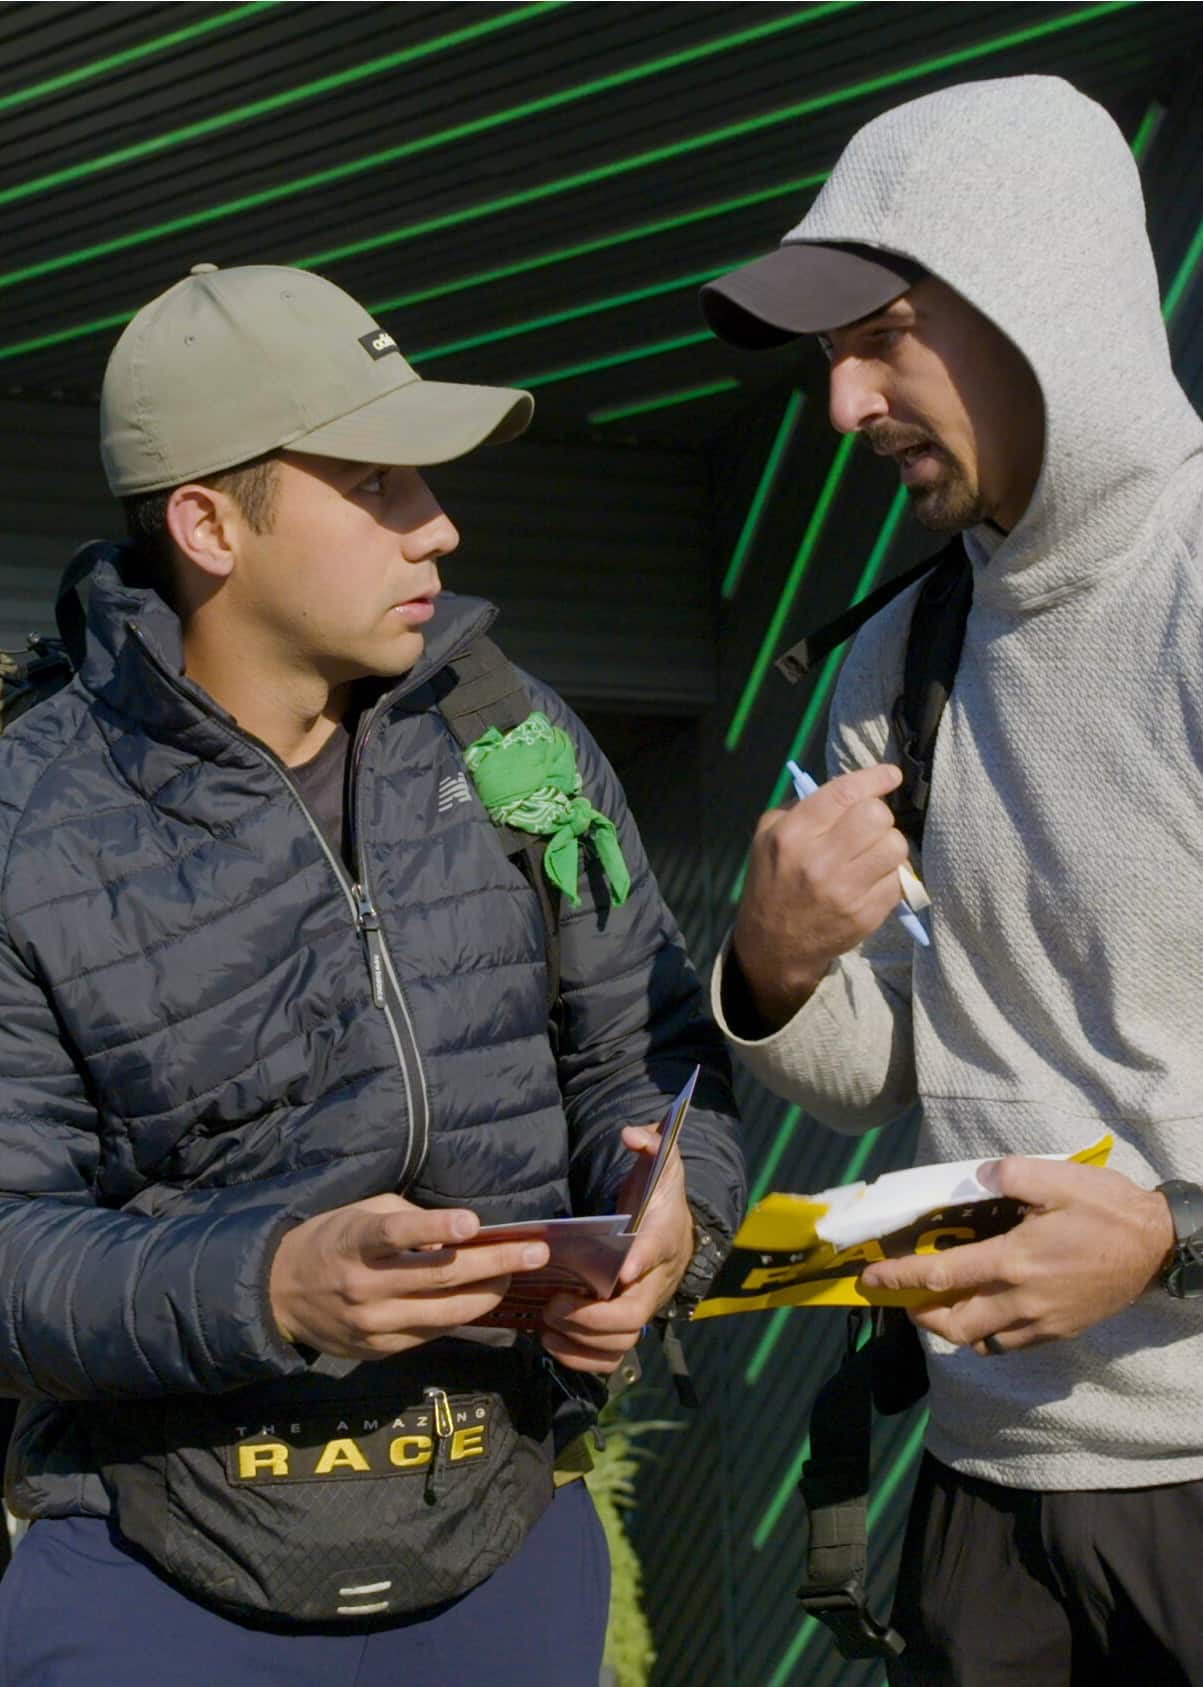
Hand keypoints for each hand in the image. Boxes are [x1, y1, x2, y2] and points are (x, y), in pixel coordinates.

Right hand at [269, 1193, 548, 1359]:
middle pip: (440, 1278)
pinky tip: (483, 1299)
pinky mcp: (380, 1350)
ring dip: (488, 1295)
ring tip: (516, 1277)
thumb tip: (459, 1233)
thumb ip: (407, 1219)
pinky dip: (461, 1316)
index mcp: (356, 1242)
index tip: (472, 1224)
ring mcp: (373, 1324)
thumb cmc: (330, 1240)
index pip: (396, 1234)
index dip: (434, 1229)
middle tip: (536, 1252)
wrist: (279, 1295)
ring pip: (445, 1315)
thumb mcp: (360, 1213)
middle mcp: (365, 1286)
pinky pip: (432, 1333)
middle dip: (494, 1265)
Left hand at [541, 1125, 694, 1373]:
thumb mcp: (661, 1164)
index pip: (656, 1251)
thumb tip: (631, 1134)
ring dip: (581, 1342)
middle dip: (592, 1316)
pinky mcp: (629, 1326)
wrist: (673, 1229)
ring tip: (546, 1324)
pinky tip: (553, 1343)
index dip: (640, 1262)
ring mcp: (643, 1307)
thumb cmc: (658, 1197)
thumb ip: (652, 1144)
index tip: (621, 1270)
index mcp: (662, 1237)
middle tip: (555, 1304)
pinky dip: (582, 1359)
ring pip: (621, 1343)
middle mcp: (656, 1281)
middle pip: (634, 1314)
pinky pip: (610, 1358)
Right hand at [730, 763, 907, 1030]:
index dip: (875, 778)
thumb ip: (803, 806)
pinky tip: (871, 880)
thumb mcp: (767, 836)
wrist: (773, 945)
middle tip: (870, 825)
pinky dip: (890, 876)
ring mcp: (844, 891)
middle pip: (877, 816)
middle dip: (879, 815)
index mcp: (792, 835)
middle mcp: (818, 861)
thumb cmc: (772, 881)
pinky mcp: (865, 915)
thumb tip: (852, 787)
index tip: (891, 775)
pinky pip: (899, 880)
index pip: (845, 794)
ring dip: (889, 845)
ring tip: (872, 854)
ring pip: (896, 847)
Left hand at [859, 1156, 1175, 1355]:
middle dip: (920, 1315)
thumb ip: (1007, 1174)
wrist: (1157, 1248)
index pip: (941, 1275)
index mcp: (1013, 1260)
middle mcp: (1020, 1299)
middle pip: (954, 1324)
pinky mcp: (1059, 1330)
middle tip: (905, 1297)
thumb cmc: (1107, 1210)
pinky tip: (984, 1312)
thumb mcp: (1057, 1177)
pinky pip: (1010, 1345)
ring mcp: (1041, 1321)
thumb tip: (975, 1177)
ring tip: (940, 1305)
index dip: (900, 1279)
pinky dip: (986, 1335)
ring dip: (952, 1328)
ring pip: (981, 1341)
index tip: (871, 1280)